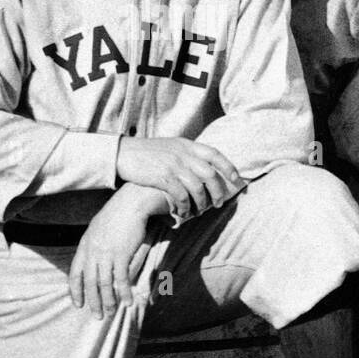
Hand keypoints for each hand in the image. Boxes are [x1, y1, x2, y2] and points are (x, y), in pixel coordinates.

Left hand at [68, 186, 161, 318]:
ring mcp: (106, 254)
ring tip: (111, 313)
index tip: (79, 304)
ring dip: (108, 301)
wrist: (130, 204)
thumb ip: (94, 245)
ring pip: (104, 284)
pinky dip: (124, 292)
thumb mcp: (98, 229)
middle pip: (89, 283)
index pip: (75, 274)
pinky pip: (121, 279)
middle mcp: (92, 252)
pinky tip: (128, 301)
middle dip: (93, 302)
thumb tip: (96, 258)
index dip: (76, 291)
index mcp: (84, 247)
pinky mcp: (121, 254)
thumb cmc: (118, 215)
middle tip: (98, 316)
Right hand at [116, 137, 244, 216]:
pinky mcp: (163, 177)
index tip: (236, 180)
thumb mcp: (171, 146)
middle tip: (219, 203)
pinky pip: (181, 195)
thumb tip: (205, 164)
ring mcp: (173, 165)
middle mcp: (183, 154)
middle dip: (218, 191)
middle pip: (210, 175)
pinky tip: (184, 212)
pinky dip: (185, 206)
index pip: (215, 154)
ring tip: (201, 211)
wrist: (122, 153)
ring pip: (197, 188)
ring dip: (202, 202)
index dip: (228, 167)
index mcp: (187, 145)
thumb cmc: (147, 152)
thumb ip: (187, 153)